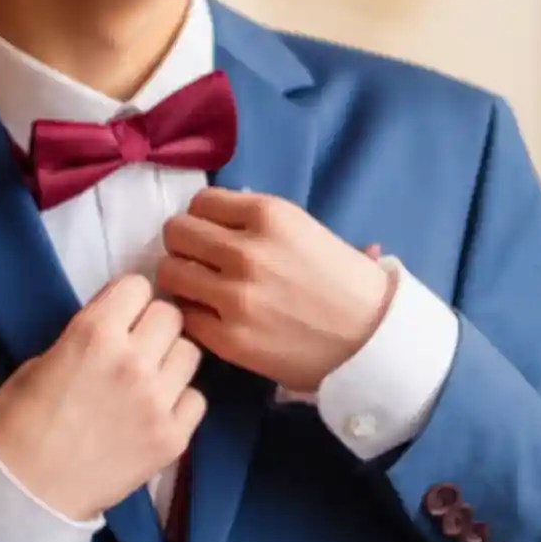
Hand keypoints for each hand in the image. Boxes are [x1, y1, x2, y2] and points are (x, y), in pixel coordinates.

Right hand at [0, 275, 205, 521]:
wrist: (24, 491)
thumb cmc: (18, 422)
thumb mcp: (44, 358)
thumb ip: (87, 336)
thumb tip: (117, 326)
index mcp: (94, 333)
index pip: (139, 286)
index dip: (128, 299)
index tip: (122, 314)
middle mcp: (133, 359)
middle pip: (171, 316)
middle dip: (154, 325)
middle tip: (138, 346)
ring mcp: (158, 400)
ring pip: (191, 354)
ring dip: (171, 361)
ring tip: (150, 380)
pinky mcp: (173, 437)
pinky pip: (197, 399)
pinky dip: (180, 402)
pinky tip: (156, 413)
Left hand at [157, 187, 393, 392]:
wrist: (371, 339)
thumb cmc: (343, 281)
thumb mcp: (304, 229)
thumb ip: (255, 220)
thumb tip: (210, 216)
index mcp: (269, 215)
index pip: (200, 202)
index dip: (202, 218)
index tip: (210, 233)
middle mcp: (246, 251)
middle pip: (176, 232)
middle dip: (183, 245)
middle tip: (197, 260)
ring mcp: (235, 297)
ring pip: (169, 272)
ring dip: (180, 277)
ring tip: (199, 288)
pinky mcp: (229, 339)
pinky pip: (184, 314)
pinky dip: (192, 314)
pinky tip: (211, 316)